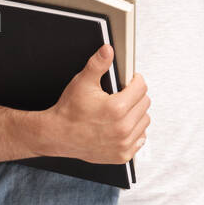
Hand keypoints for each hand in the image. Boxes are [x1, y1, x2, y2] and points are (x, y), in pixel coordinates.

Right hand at [40, 44, 149, 163]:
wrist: (58, 135)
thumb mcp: (83, 82)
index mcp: (116, 108)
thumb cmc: (69, 110)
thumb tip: (108, 50)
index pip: (141, 87)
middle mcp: (122, 128)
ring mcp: (123, 143)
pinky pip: (140, 138)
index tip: (129, 81)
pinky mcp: (122, 154)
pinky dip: (134, 131)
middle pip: (145, 103)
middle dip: (135, 96)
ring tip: (121, 111)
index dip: (135, 80)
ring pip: (145, 120)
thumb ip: (97, 64)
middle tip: (122, 96)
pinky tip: (121, 126)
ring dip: (136, 113)